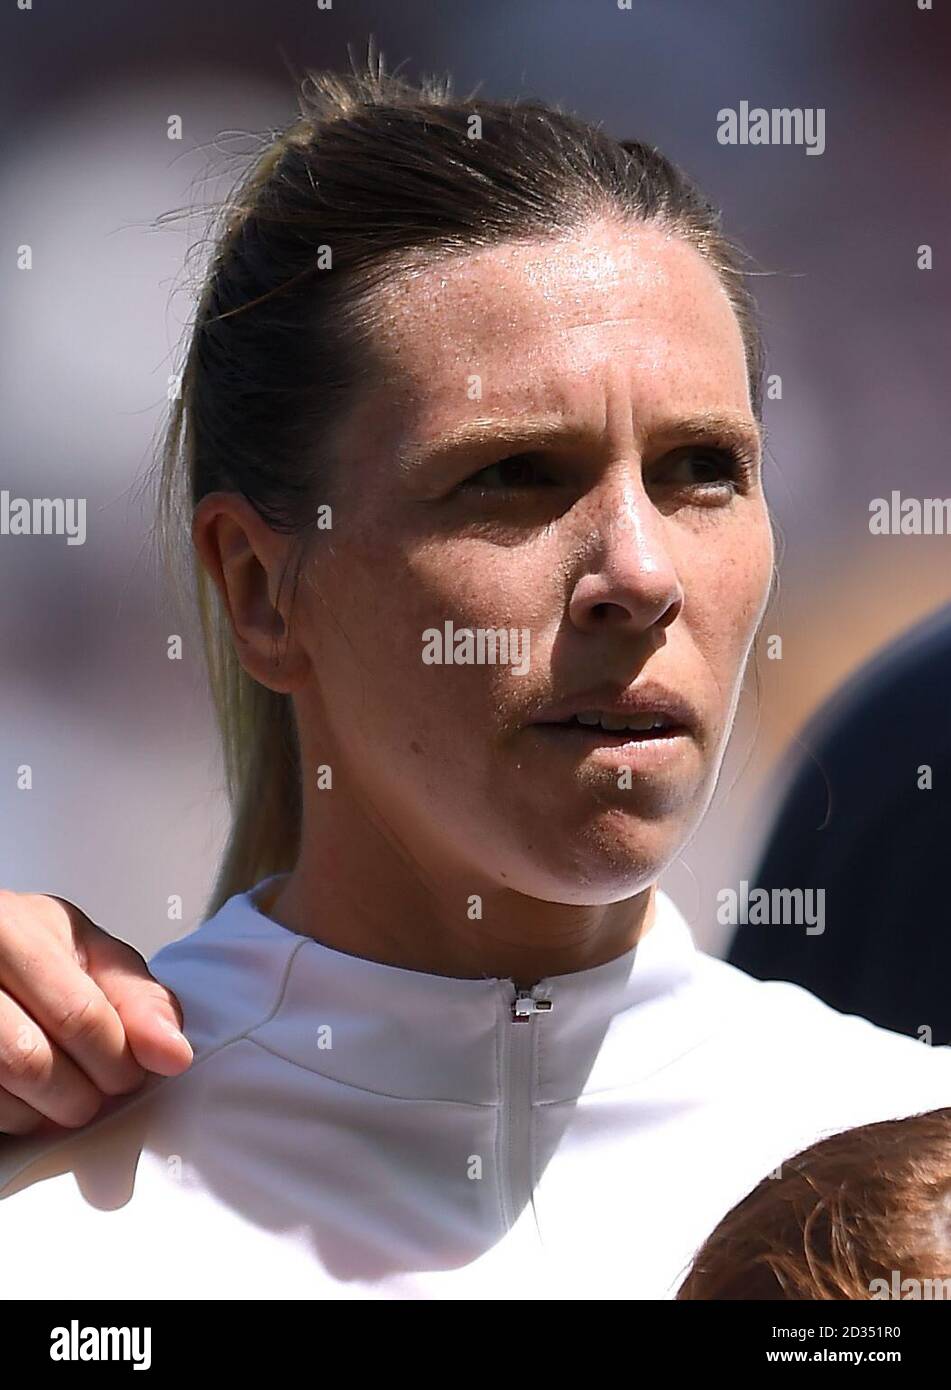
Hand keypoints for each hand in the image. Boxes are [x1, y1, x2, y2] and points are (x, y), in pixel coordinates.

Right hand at [0, 891, 191, 1136]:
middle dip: (86, 1091)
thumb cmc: (27, 948)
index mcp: (10, 931)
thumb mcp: (86, 949)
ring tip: (68, 1091)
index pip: (79, 1016)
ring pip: (6, 1093)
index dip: (118, 1057)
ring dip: (49, 1111)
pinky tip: (29, 1097)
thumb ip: (135, 995)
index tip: (135, 1069)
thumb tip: (173, 1054)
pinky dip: (18, 1118)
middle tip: (103, 1086)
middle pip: (34, 1062)